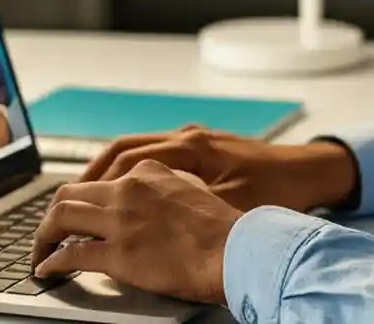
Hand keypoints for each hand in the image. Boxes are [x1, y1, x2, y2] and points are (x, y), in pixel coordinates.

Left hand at [32, 159, 241, 303]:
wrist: (234, 249)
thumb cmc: (223, 228)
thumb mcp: (192, 190)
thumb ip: (166, 190)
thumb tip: (151, 203)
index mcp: (147, 172)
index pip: (101, 180)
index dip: (83, 199)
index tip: (78, 213)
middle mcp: (128, 190)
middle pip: (70, 193)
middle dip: (52, 214)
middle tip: (49, 232)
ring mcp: (120, 220)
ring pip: (60, 217)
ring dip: (43, 236)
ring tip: (40, 252)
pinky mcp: (117, 253)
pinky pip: (70, 254)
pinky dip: (52, 262)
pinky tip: (48, 270)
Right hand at [80, 125, 357, 212]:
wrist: (309, 173)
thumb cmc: (277, 189)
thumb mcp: (227, 209)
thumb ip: (181, 215)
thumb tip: (135, 235)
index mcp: (190, 148)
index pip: (124, 161)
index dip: (94, 187)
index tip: (70, 211)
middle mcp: (188, 138)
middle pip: (122, 149)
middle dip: (90, 176)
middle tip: (64, 203)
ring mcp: (195, 140)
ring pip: (136, 150)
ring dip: (109, 172)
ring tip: (86, 198)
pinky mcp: (203, 149)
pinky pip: (154, 155)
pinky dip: (132, 170)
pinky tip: (126, 191)